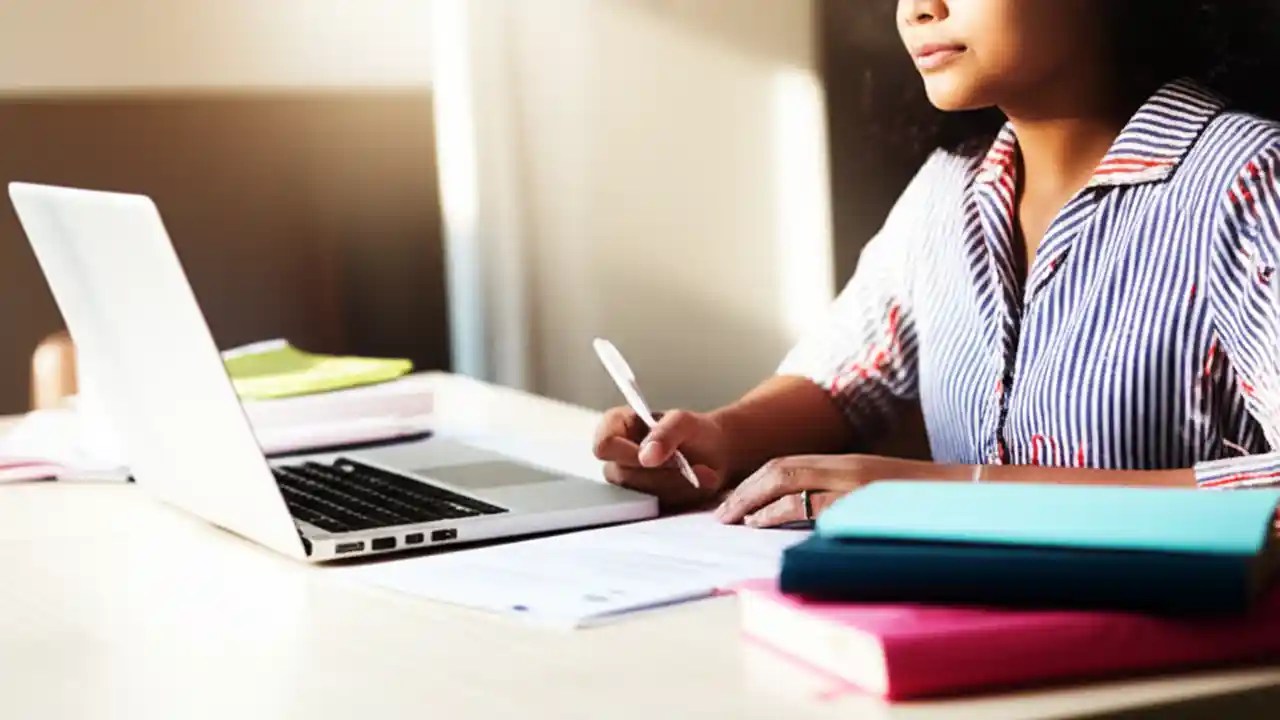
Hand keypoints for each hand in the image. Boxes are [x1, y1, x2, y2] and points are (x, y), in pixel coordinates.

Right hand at [593, 407, 731, 507]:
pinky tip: (695, 485)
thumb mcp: (685, 422)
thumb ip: (665, 433)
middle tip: (689, 464)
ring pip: (640, 495)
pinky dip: (680, 497)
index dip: (627, 455)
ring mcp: (628, 482)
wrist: (717, 453)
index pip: (604, 445)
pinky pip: (655, 509)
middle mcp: (616, 457)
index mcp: (616, 426)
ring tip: (701, 472)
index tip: (653, 457)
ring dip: (675, 485)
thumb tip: (645, 457)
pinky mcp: (644, 503)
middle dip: (661, 472)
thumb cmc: (694, 431)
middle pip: (623, 475)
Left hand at [713, 454, 965, 526]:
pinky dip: (780, 512)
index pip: (791, 464)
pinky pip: (813, 504)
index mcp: (853, 466)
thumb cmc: (932, 508)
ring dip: (753, 500)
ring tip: (730, 519)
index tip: (734, 502)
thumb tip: (814, 525)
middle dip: (745, 489)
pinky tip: (761, 523)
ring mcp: (858, 483)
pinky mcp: (865, 502)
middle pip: (781, 467)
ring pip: (790, 480)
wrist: (979, 499)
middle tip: (719, 514)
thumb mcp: (883, 501)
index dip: (757, 482)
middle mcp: (851, 468)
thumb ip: (848, 505)